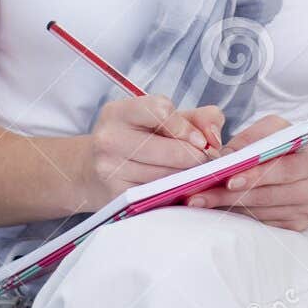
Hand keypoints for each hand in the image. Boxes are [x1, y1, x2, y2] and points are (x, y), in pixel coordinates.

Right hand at [82, 95, 225, 208]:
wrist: (93, 170)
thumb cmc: (136, 140)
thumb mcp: (161, 121)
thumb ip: (197, 118)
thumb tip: (214, 138)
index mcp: (118, 112)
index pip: (160, 111)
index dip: (186, 127)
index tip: (200, 140)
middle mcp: (109, 139)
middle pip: (171, 150)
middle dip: (197, 158)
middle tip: (207, 162)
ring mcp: (110, 169)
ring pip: (168, 176)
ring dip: (189, 177)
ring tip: (194, 174)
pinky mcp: (117, 196)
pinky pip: (160, 196)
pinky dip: (176, 193)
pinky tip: (179, 188)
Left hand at [186, 113, 307, 230]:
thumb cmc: (293, 149)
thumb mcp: (278, 132)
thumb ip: (253, 138)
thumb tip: (224, 156)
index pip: (282, 168)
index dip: (254, 174)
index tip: (228, 179)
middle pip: (268, 194)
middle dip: (230, 194)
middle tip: (200, 195)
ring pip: (262, 211)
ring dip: (230, 206)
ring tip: (202, 200)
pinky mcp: (298, 225)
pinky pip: (264, 222)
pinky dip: (241, 215)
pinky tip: (222, 208)